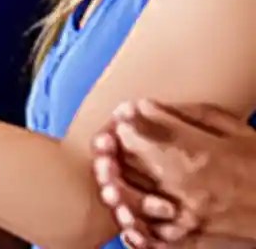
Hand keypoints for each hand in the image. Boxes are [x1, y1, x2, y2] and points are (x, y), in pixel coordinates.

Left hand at [94, 100, 255, 246]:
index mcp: (194, 154)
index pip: (136, 138)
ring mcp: (187, 215)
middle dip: (112, 154)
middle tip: (107, 143)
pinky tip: (128, 216)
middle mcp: (184, 186)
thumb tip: (144, 105)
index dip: (122, 125)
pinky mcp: (193, 236)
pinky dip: (137, 228)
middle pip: (127, 169)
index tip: (120, 115)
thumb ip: (187, 115)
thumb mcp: (233, 130)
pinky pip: (154, 235)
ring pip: (133, 203)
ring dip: (117, 188)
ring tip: (112, 175)